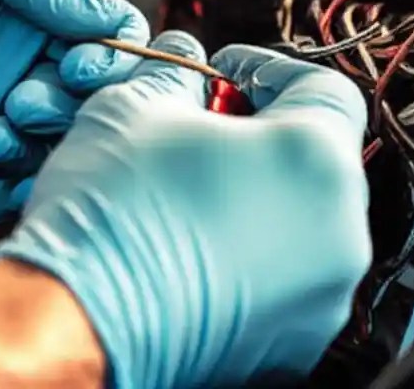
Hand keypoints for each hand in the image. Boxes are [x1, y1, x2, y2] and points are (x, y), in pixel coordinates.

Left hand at [0, 0, 147, 220]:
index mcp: (25, 7)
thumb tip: (110, 20)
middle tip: (32, 93)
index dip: (113, 59)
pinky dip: (6, 188)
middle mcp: (7, 61)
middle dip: (75, 107)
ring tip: (1, 121)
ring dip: (42, 146)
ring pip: (43, 150)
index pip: (103, 43)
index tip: (89, 61)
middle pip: (82, 104)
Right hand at [0, 32, 371, 387]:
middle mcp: (338, 233)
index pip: (323, 86)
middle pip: (314, 160)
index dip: (266, 70)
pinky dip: (245, 259)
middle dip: (257, 138)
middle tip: (199, 133)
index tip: (224, 76)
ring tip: (187, 194)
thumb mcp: (135, 107)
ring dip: (253, 199)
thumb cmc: (109, 221)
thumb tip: (184, 74)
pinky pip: (281, 281)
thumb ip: (179, 75)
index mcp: (317, 161)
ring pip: (298, 224)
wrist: (75, 324)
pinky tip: (189, 248)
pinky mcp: (290, 343)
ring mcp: (319, 296)